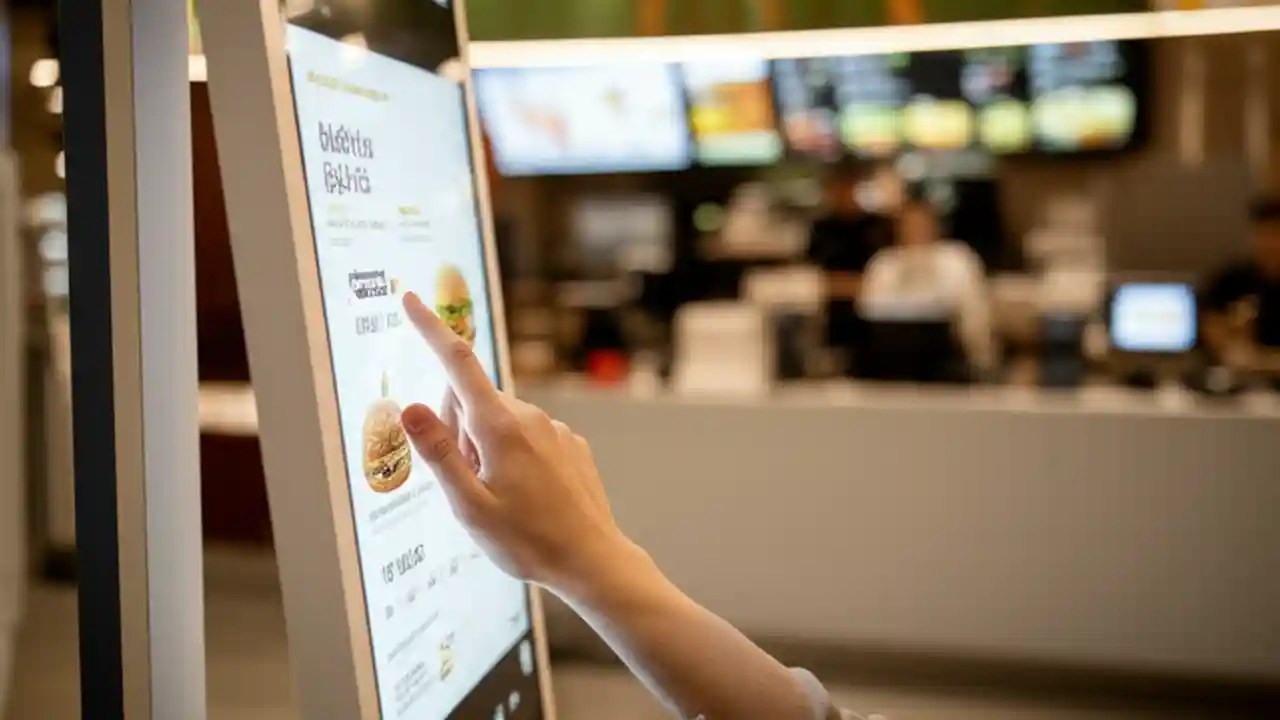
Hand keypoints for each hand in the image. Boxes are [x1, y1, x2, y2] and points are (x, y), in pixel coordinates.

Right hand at [398, 292, 631, 594]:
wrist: (592, 561)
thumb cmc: (526, 541)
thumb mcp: (469, 506)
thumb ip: (439, 453)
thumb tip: (408, 406)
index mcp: (500, 427)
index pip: (458, 364)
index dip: (431, 329)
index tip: (411, 298)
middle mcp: (530, 417)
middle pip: (472, 403)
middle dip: (457, 431)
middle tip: (469, 485)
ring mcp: (554, 428)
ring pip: (500, 422)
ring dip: (485, 448)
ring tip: (501, 499)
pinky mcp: (570, 444)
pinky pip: (528, 437)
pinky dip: (514, 456)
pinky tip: (527, 496)